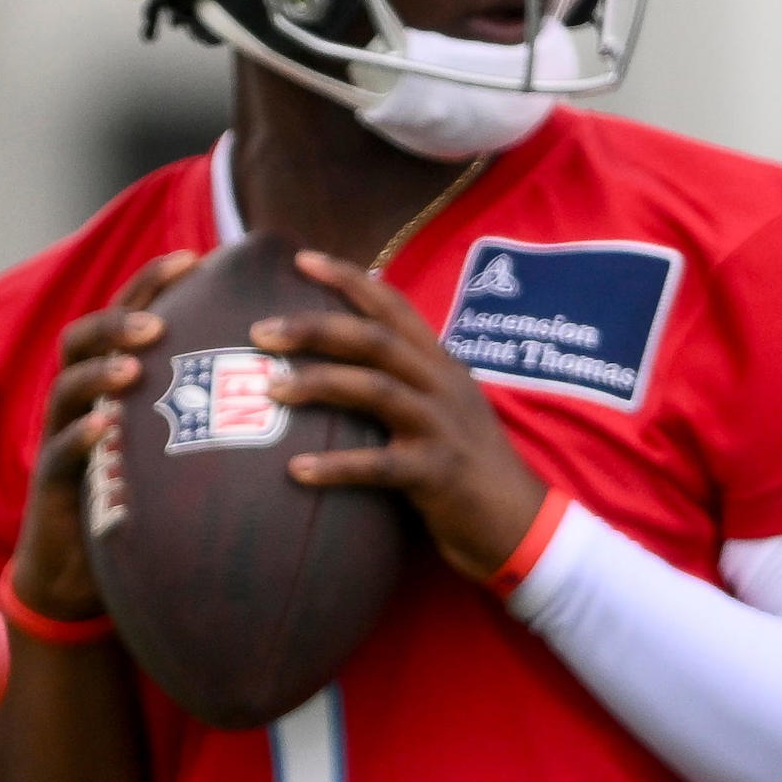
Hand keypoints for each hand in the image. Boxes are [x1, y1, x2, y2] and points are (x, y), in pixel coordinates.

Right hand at [9, 249, 198, 623]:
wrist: (82, 576)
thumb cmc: (143, 505)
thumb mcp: (178, 450)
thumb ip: (213, 413)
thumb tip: (292, 381)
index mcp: (109, 381)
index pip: (126, 314)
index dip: (153, 282)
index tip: (196, 259)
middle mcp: (78, 399)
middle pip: (83, 336)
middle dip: (120, 319)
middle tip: (159, 320)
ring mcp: (61, 436)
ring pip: (67, 385)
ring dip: (100, 369)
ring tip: (135, 365)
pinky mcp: (52, 481)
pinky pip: (61, 450)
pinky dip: (83, 433)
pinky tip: (107, 426)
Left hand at [261, 253, 551, 576]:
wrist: (521, 524)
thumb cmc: (467, 467)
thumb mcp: (443, 408)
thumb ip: (405, 379)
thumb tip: (345, 360)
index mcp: (440, 364)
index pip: (393, 305)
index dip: (348, 278)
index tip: (301, 258)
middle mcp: (442, 386)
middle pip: (375, 339)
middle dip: (316, 328)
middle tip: (261, 332)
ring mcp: (441, 427)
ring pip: (375, 390)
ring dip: (319, 385)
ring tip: (271, 391)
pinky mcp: (437, 474)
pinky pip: (378, 466)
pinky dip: (335, 466)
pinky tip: (296, 469)